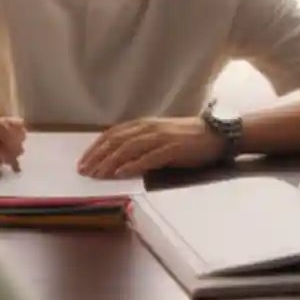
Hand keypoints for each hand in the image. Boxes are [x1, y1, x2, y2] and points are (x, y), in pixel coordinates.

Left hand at [78, 117, 223, 178]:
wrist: (216, 134)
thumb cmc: (186, 138)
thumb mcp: (158, 137)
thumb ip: (139, 143)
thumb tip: (117, 158)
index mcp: (142, 124)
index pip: (112, 134)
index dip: (95, 147)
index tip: (83, 161)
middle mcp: (148, 128)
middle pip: (115, 141)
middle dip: (97, 156)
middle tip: (84, 171)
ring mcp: (160, 137)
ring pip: (128, 148)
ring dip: (110, 162)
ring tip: (97, 174)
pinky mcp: (173, 149)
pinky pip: (148, 157)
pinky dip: (133, 165)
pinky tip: (121, 173)